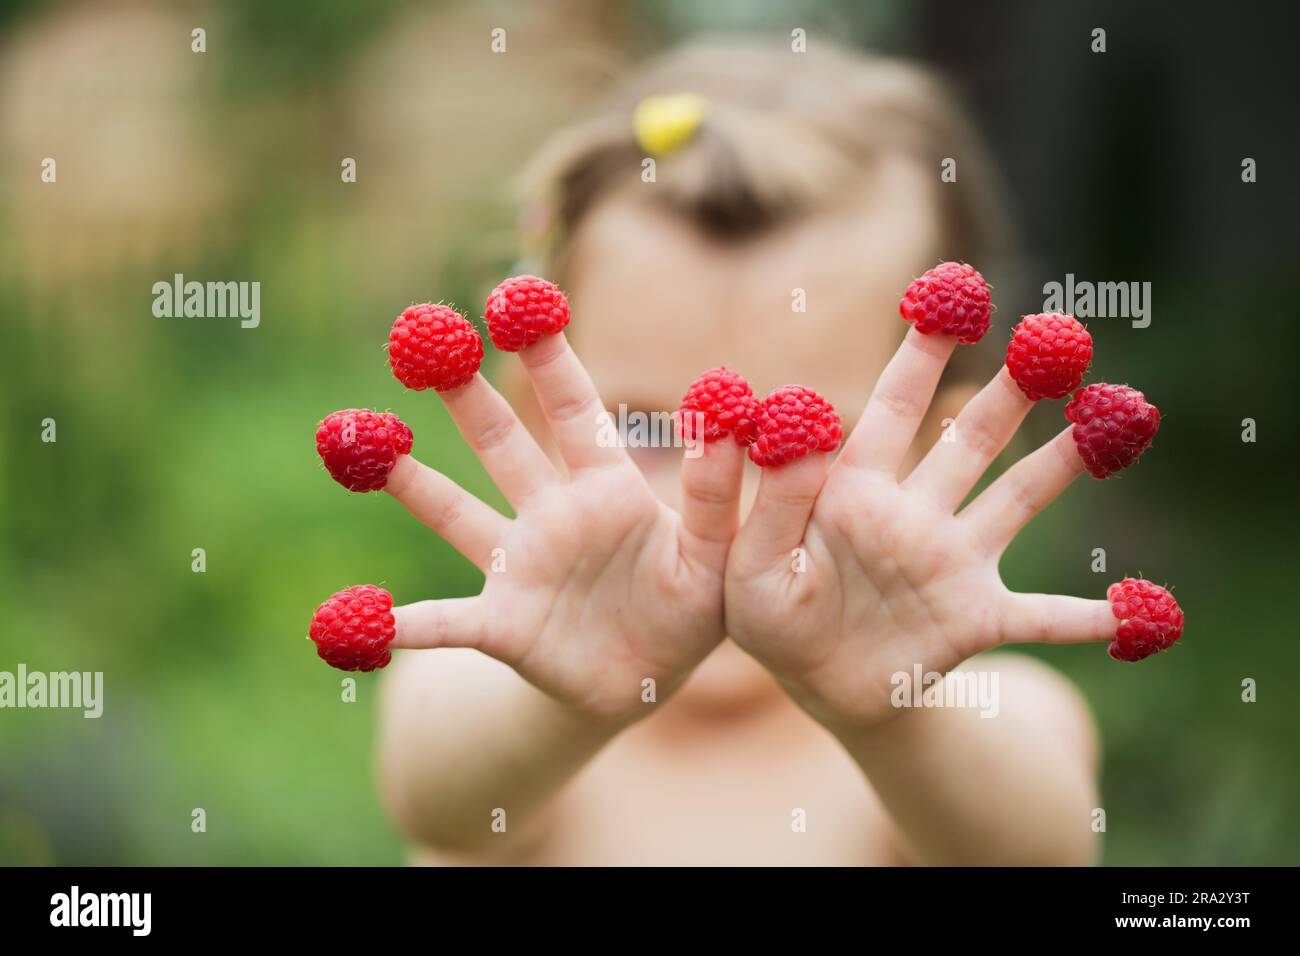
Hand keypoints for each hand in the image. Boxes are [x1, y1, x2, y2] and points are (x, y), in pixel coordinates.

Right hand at [383, 333, 741, 724]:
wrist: (650, 679)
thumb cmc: (689, 605)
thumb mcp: (713, 556)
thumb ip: (717, 495)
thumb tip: (736, 416)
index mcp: (607, 488)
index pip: (574, 410)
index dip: (548, 357)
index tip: (519, 299)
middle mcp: (551, 514)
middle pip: (501, 441)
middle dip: (464, 391)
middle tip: (419, 335)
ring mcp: (519, 566)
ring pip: (453, 513)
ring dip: (407, 480)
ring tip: (352, 438)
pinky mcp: (502, 625)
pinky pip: (443, 623)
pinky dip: (398, 625)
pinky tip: (351, 621)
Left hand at [724, 327, 1113, 731]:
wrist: (816, 685)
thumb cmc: (772, 618)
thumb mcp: (750, 566)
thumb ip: (773, 501)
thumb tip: (789, 423)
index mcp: (856, 489)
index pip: (894, 407)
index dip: (922, 353)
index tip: (950, 295)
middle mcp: (915, 511)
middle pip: (972, 438)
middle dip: (1012, 389)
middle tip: (1057, 335)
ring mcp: (953, 561)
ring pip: (1019, 500)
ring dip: (1067, 461)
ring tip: (1121, 413)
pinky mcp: (977, 618)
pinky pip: (1044, 617)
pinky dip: (1092, 618)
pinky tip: (1147, 611)